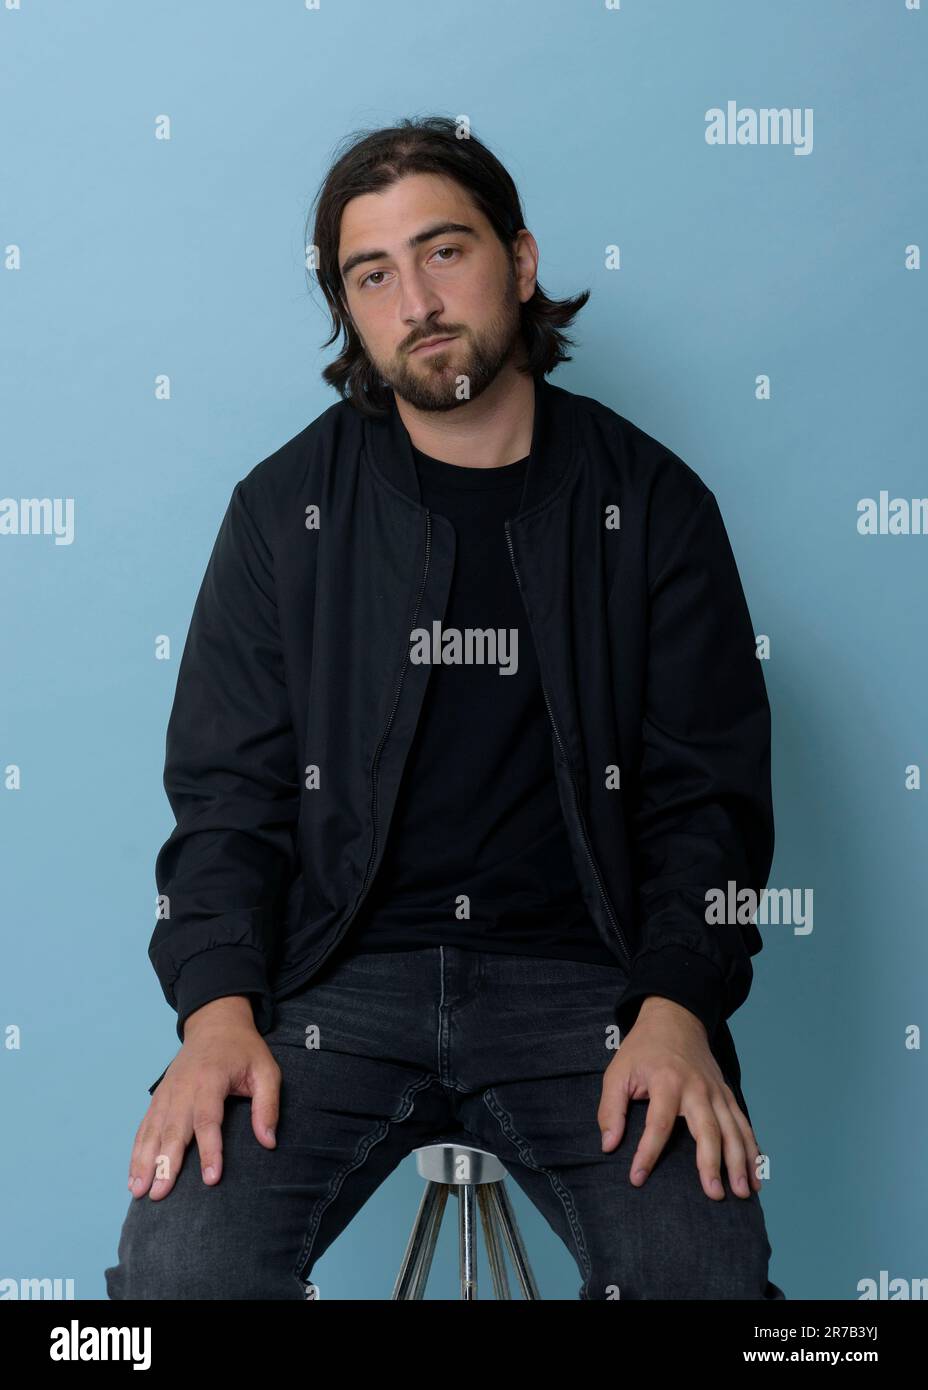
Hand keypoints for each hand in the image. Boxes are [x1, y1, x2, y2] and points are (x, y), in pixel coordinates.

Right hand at [127, 995, 280, 1201]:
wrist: (215, 1024)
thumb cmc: (244, 1050)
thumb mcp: (266, 1070)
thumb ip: (267, 1106)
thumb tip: (269, 1142)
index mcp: (210, 1079)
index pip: (208, 1119)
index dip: (210, 1150)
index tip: (211, 1179)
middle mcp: (183, 1087)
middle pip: (173, 1128)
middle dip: (166, 1163)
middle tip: (159, 1195)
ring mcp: (167, 1092)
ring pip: (152, 1130)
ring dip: (144, 1161)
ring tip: (138, 1192)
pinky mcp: (159, 1097)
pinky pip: (145, 1126)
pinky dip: (137, 1151)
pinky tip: (134, 1176)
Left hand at [598, 995, 762, 1200]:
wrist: (675, 1018)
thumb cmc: (642, 1049)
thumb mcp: (617, 1072)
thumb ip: (610, 1108)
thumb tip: (609, 1145)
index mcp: (666, 1081)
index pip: (658, 1123)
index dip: (647, 1153)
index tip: (637, 1179)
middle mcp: (697, 1087)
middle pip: (708, 1129)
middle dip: (712, 1163)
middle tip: (714, 1194)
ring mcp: (716, 1092)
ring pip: (734, 1130)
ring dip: (741, 1162)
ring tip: (743, 1192)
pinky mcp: (727, 1095)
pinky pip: (743, 1124)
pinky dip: (752, 1149)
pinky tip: (756, 1174)